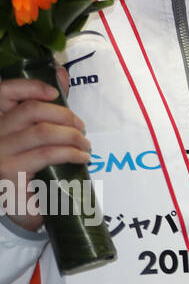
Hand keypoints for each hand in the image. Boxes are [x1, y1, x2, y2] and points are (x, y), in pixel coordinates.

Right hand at [0, 71, 88, 231]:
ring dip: (73, 136)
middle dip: (65, 115)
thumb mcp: (37, 136)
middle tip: (81, 128)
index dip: (30, 86)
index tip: (55, 93)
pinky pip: (47, 154)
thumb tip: (61, 74)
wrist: (23, 209)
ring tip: (85, 146)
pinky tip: (82, 158)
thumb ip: (47, 106)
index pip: (4, 92)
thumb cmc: (31, 170)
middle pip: (31, 110)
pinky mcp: (9, 173)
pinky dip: (71, 153)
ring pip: (43, 132)